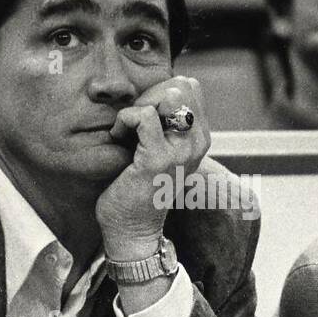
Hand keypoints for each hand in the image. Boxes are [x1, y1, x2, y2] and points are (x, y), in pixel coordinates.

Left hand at [96, 76, 209, 260]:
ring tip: (127, 131)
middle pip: (181, 86)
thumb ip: (165, 123)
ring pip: (170, 94)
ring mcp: (181, 151)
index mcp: (199, 138)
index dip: (160, 91)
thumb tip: (154, 91)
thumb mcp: (161, 150)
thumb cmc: (138, 188)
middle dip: (150, 95)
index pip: (190, 87)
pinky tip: (118, 138)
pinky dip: (125, 120)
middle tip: (132, 123)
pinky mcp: (159, 159)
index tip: (144, 117)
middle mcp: (197, 143)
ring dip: (139, 106)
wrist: (132, 230)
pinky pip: (144, 116)